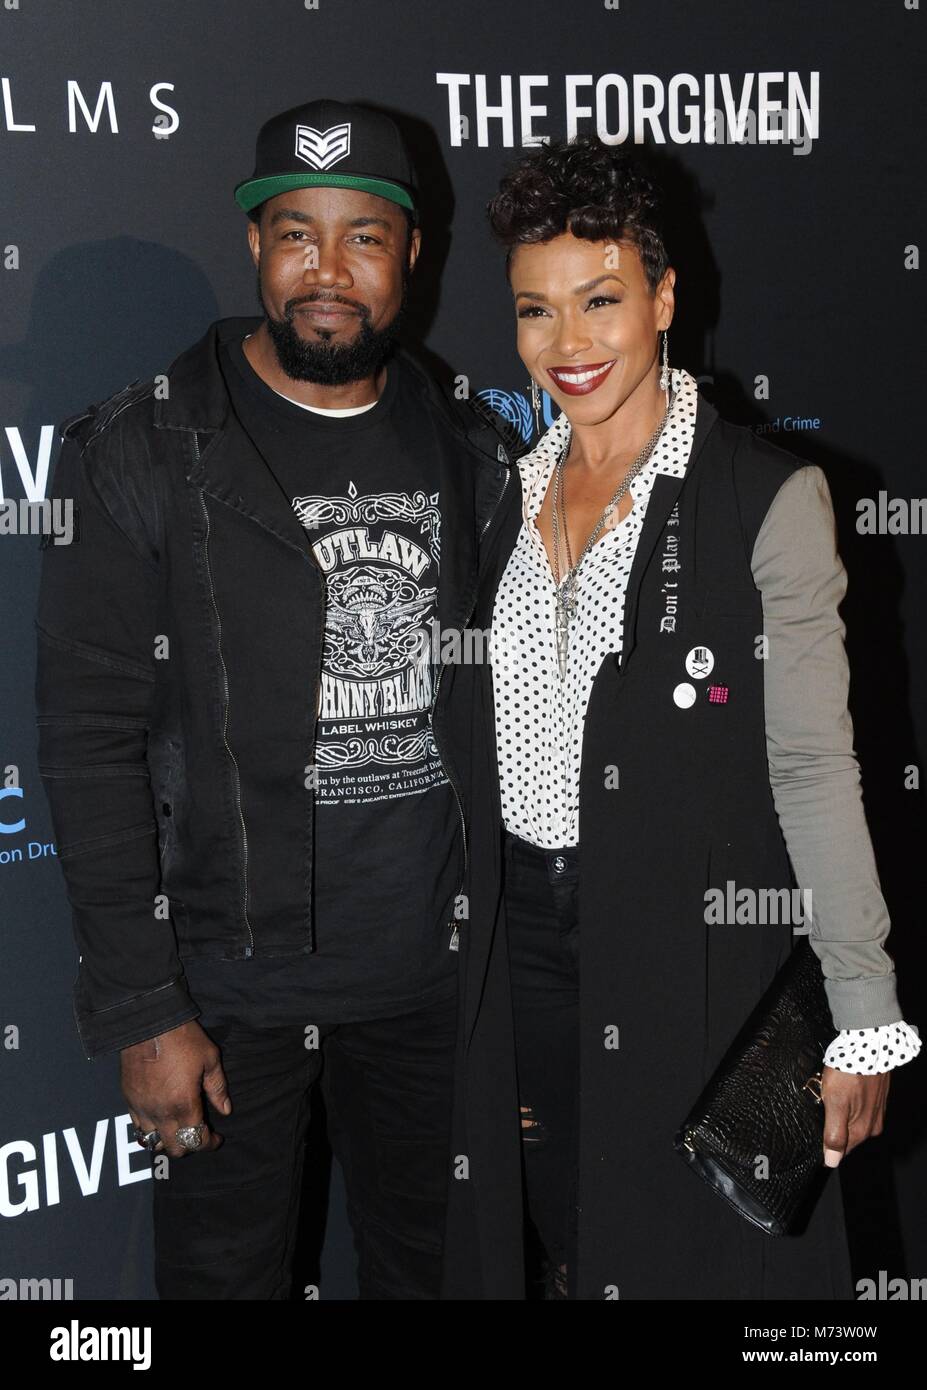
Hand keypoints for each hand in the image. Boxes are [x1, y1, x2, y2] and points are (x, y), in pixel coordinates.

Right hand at [121, 1018, 230, 1158]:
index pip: (197, 1140)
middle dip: (190, 1146)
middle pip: (175, 1149)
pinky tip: (160, 1117)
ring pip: (153, 1143)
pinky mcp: (128, 1100)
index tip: (217, 1138)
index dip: (210, 1144)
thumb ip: (217, 1088)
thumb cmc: (182, 1038)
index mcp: (183, 1104)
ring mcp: (141, 1108)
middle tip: (198, 1133)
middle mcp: (160, 1113)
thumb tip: (225, 1110)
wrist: (148, 1023)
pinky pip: (137, 1127)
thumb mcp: (210, 1059)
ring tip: (178, 1127)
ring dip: (168, 1140)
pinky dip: (150, 1129)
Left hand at [820, 1066, 888, 1166]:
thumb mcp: (834, 1103)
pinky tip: (841, 1094)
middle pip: (846, 1137)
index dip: (824, 1147)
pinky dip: (848, 1106)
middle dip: (831, 1129)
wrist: (869, 1045)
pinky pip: (858, 1110)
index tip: (812, 1137)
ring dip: (839, 1116)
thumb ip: (834, 1134)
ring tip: (827, 1100)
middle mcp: (872, 1126)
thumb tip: (831, 1162)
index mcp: (861, 1131)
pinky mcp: (876, 1099)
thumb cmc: (849, 1072)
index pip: (840, 1151)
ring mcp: (876, 1112)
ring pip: (852, 1122)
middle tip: (818, 1111)